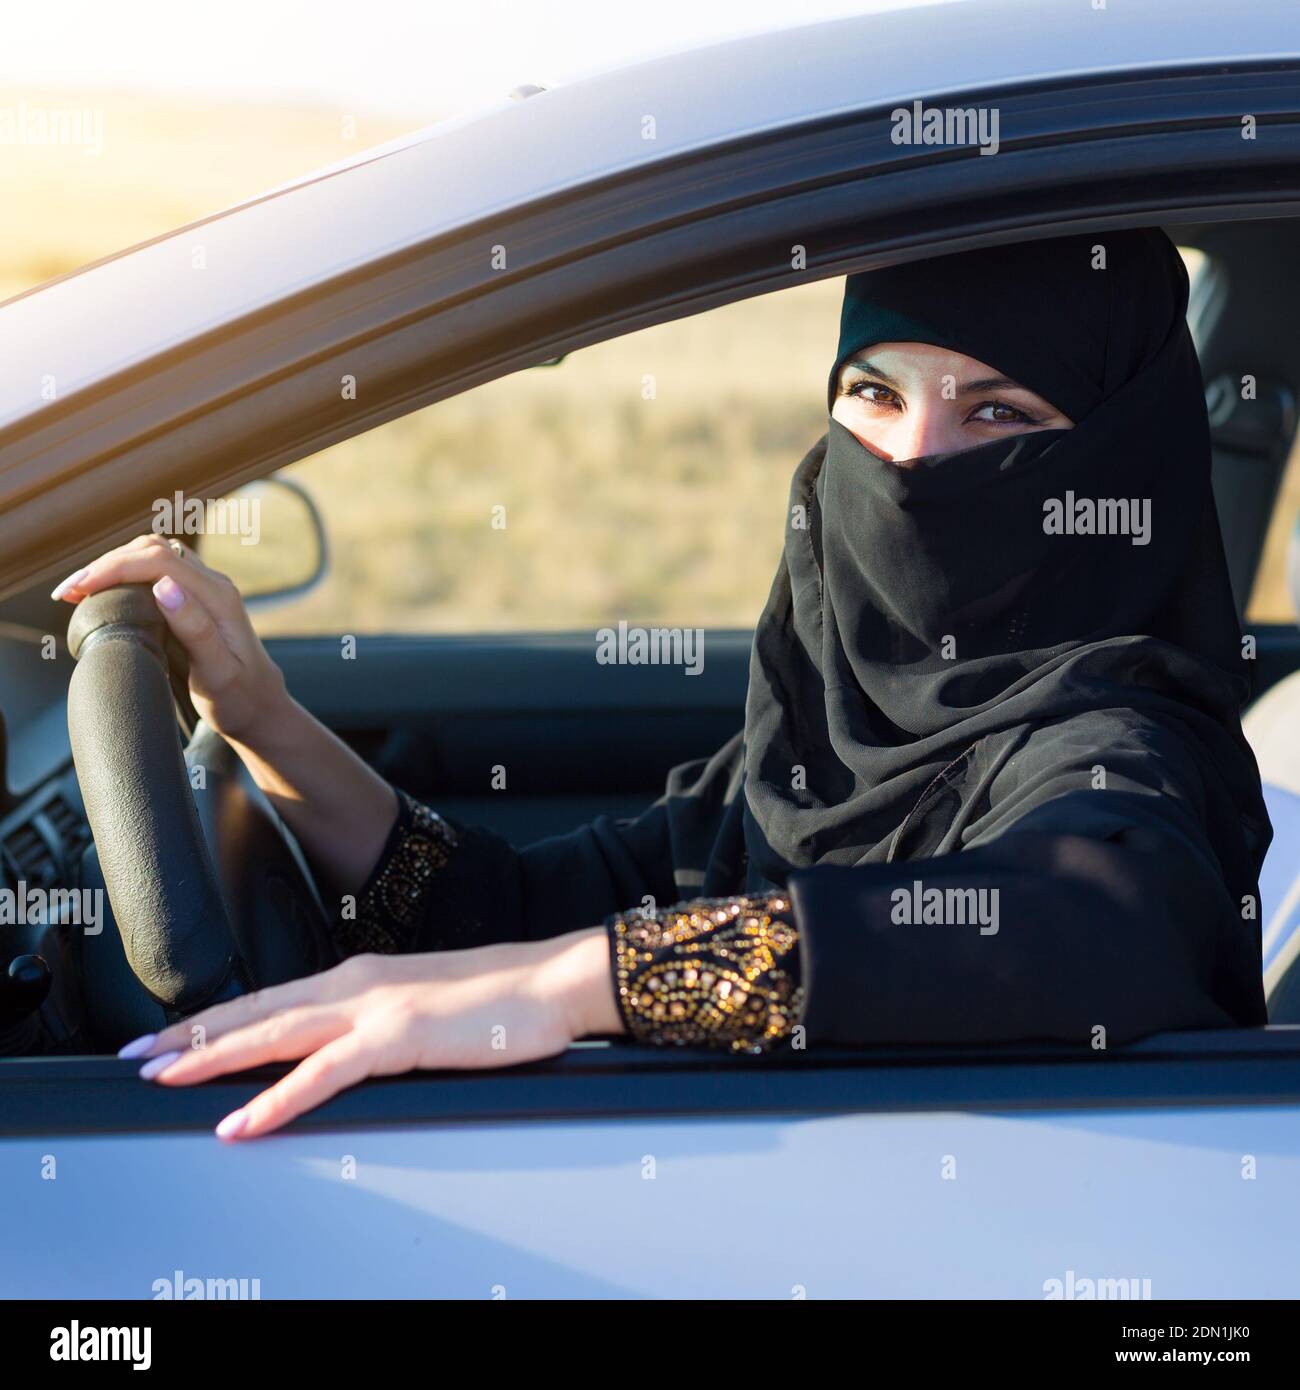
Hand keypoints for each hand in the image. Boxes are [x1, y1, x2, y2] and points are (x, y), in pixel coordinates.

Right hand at [51, 534, 291, 746]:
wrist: (262, 708)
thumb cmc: (240, 698)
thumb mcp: (219, 674)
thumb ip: (196, 630)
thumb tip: (165, 587)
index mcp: (219, 599)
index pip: (158, 562)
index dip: (113, 569)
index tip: (78, 589)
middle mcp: (215, 586)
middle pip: (153, 550)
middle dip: (106, 564)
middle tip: (68, 592)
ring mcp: (208, 588)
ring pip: (153, 555)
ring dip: (113, 565)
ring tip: (78, 590)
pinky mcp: (198, 597)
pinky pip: (157, 569)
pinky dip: (125, 573)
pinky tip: (103, 592)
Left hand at [120, 928, 622, 1139]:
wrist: (551, 982)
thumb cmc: (498, 998)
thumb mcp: (424, 1008)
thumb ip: (380, 1023)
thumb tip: (346, 1051)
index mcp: (363, 976)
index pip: (274, 998)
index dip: (219, 1017)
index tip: (174, 1033)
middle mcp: (358, 983)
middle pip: (258, 1010)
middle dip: (193, 1032)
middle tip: (139, 1052)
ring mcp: (375, 1007)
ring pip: (273, 1032)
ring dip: (212, 1055)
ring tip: (163, 1075)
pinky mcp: (397, 1036)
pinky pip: (321, 1074)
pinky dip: (274, 1099)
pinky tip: (241, 1119)